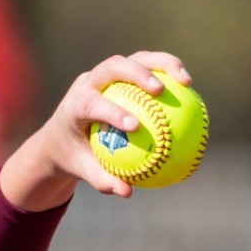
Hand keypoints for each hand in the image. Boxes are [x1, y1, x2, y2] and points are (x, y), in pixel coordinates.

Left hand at [0, 52, 194, 211]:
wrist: (62, 133)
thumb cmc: (74, 156)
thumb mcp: (83, 170)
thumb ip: (102, 180)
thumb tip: (127, 192)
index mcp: (74, 106)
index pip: (91, 104)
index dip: (112, 111)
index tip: (135, 126)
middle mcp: (87, 83)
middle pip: (112, 66)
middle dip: (137, 74)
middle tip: (160, 90)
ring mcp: (103, 74)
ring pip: (133, 58)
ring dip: (161, 64)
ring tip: (186, 81)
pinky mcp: (118, 72)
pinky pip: (145, 67)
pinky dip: (166, 72)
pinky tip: (187, 86)